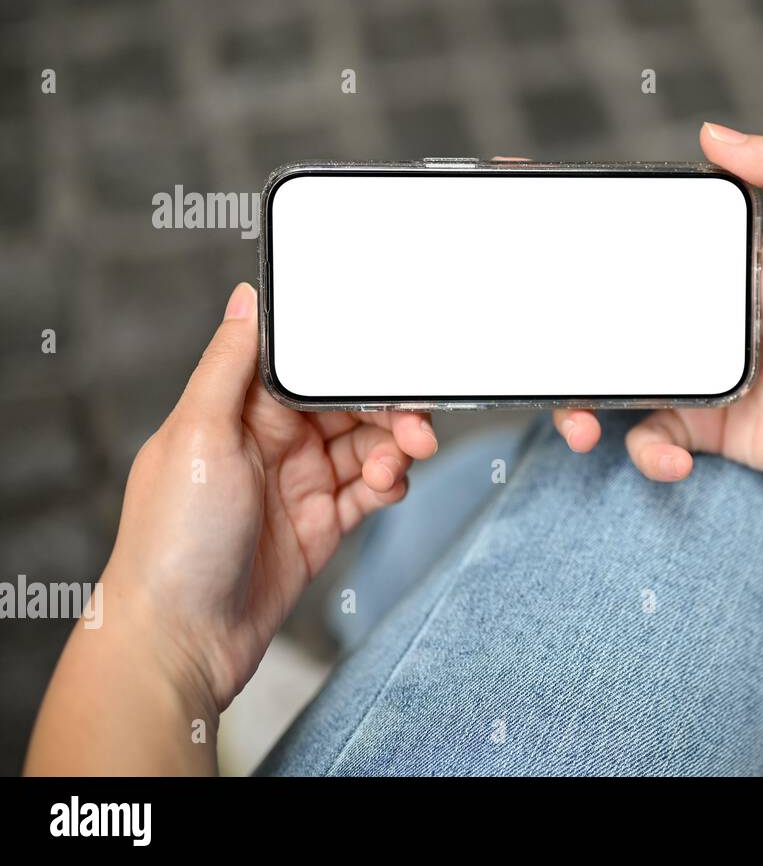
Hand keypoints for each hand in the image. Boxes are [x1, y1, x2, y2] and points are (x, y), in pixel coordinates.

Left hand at [102, 282, 438, 712]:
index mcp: (237, 410)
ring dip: (392, 448)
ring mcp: (297, 484)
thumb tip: (246, 296)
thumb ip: (230, 364)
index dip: (351, 361)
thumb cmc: (172, 538)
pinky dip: (388, 485)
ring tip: (399, 464)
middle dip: (388, 409)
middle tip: (416, 426)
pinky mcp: (319, 526)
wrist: (181, 639)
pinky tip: (387, 489)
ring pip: (366, 446)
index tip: (391, 358)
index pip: (309, 367)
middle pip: (348, 406)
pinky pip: (369, 492)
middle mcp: (270, 441)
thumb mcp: (197, 435)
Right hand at [553, 123, 762, 506]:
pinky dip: (647, 452)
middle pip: (601, 319)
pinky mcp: (702, 428)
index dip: (578, 233)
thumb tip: (711, 131)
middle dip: (556, 336)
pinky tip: (675, 459)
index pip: (635, 242)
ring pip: (608, 384)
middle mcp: (695, 318)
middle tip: (531, 345)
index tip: (525, 213)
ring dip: (580, 407)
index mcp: (715, 267)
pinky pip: (649, 439)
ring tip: (582, 427)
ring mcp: (694, 374)